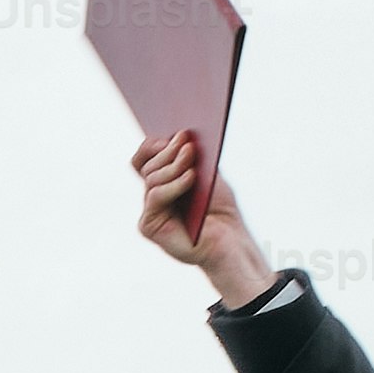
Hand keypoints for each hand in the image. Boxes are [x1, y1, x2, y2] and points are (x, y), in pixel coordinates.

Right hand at [132, 131, 266, 306]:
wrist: (229, 239)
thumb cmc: (219, 208)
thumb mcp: (205, 173)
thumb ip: (188, 157)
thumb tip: (176, 135)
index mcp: (162, 181)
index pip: (144, 156)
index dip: (154, 144)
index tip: (178, 133)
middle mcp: (152, 195)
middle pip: (148, 164)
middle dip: (168, 152)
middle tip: (188, 144)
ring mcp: (148, 211)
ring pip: (151, 178)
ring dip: (174, 167)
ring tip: (193, 165)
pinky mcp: (148, 225)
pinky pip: (155, 196)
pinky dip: (174, 185)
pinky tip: (190, 178)